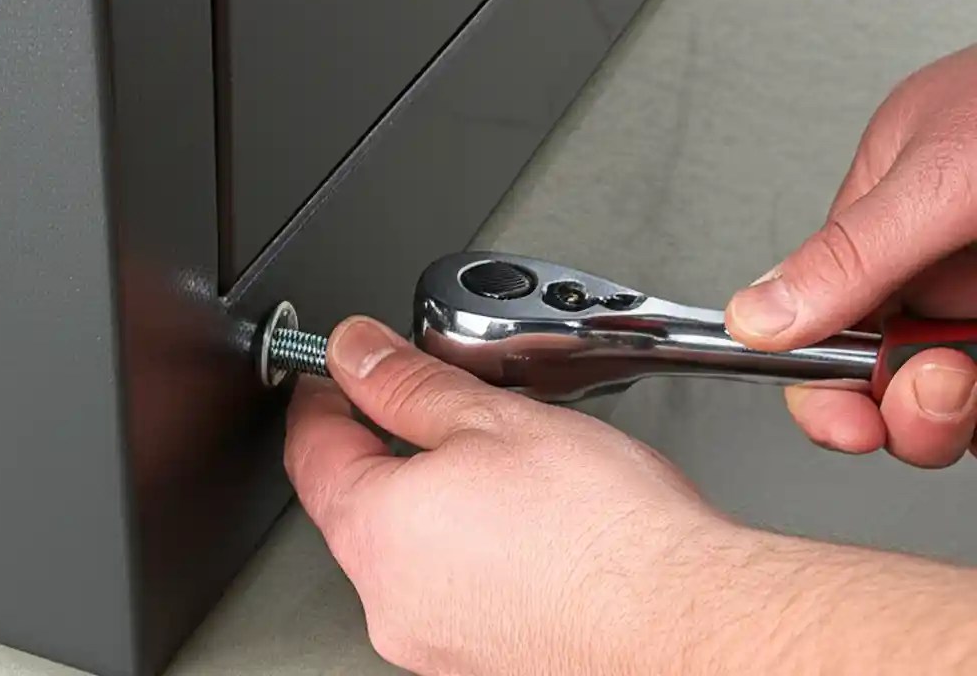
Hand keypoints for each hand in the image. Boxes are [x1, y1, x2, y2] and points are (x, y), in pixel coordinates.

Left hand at [284, 316, 731, 674]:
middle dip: (383, 446)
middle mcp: (389, 599)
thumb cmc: (606, 535)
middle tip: (430, 406)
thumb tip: (356, 352)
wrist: (686, 625)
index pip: (310, 449)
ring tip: (502, 472)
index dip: (323, 395)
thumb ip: (407, 383)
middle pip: (356, 503)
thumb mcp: (492, 418)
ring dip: (433, 502)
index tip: (339, 370)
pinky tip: (525, 531)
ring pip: (407, 550)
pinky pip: (451, 591)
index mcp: (375, 530)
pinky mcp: (478, 662)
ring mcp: (431, 641)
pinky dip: (470, 553)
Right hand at [726, 44, 976, 467]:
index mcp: (890, 218)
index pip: (826, 322)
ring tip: (976, 377)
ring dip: (965, 412)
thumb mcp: (944, 175)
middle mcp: (945, 266)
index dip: (827, 385)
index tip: (847, 421)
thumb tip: (755, 316)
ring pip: (967, 401)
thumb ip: (849, 255)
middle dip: (912, 406)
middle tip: (941, 387)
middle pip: (896, 379)